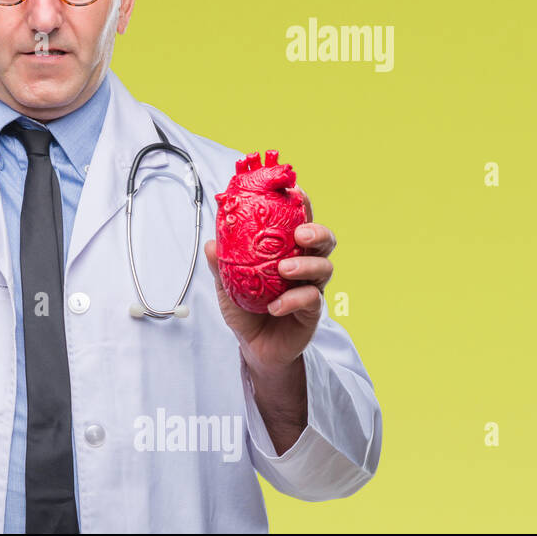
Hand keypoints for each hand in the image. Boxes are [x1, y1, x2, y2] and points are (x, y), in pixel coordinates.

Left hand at [203, 187, 335, 377]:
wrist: (254, 346)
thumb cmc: (245, 308)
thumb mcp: (227, 284)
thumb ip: (221, 265)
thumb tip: (211, 244)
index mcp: (286, 251)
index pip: (299, 222)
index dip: (302, 205)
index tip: (295, 189)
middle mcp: (303, 265)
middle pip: (324, 240)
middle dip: (317, 231)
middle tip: (300, 234)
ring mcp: (311, 288)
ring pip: (324, 267)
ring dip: (305, 265)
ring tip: (284, 271)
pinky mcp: (311, 311)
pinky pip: (312, 300)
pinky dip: (292, 300)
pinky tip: (275, 306)